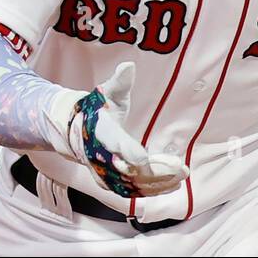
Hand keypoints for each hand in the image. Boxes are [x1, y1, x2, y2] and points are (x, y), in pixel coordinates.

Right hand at [51, 62, 188, 198]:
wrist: (77, 132)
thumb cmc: (98, 109)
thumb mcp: (107, 92)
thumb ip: (119, 81)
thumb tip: (129, 65)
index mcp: (101, 132)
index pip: (113, 143)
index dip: (126, 151)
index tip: (143, 158)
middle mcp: (100, 156)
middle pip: (126, 170)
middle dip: (154, 172)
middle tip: (179, 169)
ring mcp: (104, 172)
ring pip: (131, 185)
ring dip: (158, 184)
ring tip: (181, 176)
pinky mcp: (111, 183)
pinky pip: (132, 192)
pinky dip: (152, 191)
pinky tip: (172, 185)